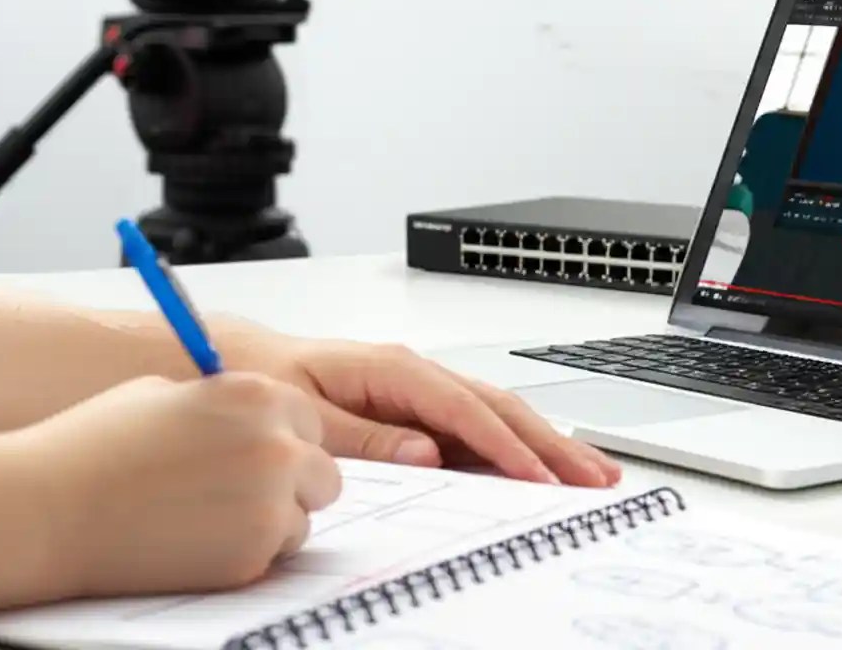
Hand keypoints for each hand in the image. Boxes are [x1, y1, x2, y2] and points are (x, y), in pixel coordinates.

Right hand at [21, 373, 340, 601]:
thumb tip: (263, 420)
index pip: (310, 421)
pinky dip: (248, 552)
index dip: (284, 440)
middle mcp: (276, 447)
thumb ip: (228, 405)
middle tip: (242, 494)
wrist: (50, 507)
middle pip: (323, 474)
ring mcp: (270, 503)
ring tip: (210, 516)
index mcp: (257, 396)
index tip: (257, 453)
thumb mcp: (169, 394)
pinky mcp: (253, 554)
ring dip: (273, 520)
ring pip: (305, 517)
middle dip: (292, 485)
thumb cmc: (99, 444)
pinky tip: (199, 539)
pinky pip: (277, 554)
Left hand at [214, 320, 621, 487]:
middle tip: (596, 475)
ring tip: (592, 472)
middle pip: (498, 408)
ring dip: (546, 446)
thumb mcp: (303, 409)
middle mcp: (417, 377)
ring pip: (498, 418)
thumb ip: (363, 435)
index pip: (462, 408)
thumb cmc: (267, 379)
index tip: (537, 476)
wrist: (245, 366)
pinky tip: (546, 468)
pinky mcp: (422, 415)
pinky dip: (517, 451)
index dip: (504, 444)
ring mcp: (424, 395)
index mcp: (392, 368)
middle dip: (550, 444)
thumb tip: (426, 452)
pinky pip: (478, 432)